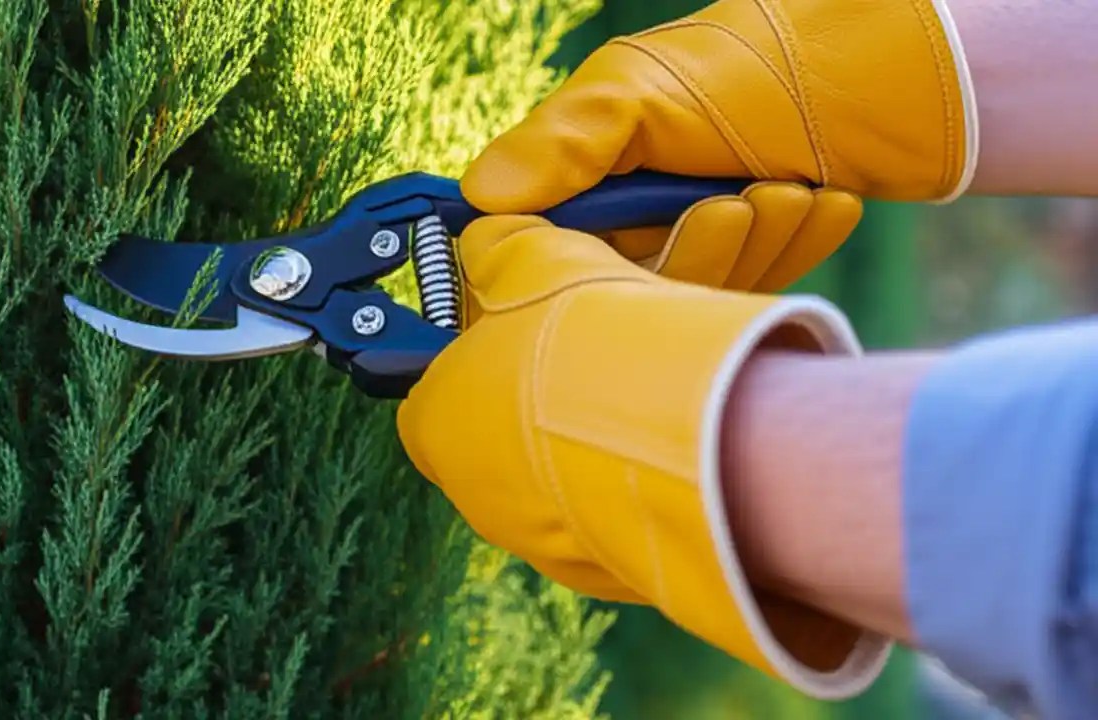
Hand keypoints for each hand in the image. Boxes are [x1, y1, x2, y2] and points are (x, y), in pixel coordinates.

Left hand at [396, 214, 891, 698]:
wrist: (675, 427)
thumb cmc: (585, 339)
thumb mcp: (531, 258)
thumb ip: (497, 249)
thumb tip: (485, 241)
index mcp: (435, 422)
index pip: (430, 393)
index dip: (471, 355)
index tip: (518, 330)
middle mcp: (474, 492)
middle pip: (496, 435)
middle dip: (538, 396)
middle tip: (593, 356)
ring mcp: (537, 538)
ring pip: (557, 478)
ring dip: (589, 439)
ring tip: (646, 393)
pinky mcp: (602, 569)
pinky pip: (609, 515)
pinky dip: (630, 481)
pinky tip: (670, 441)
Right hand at [461, 0, 977, 289]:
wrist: (876, 59)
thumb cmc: (747, 62)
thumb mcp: (639, 88)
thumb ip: (561, 143)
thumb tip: (477, 197)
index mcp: (586, 176)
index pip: (542, 252)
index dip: (567, 270)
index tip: (618, 257)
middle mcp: (633, 216)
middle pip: (629, 294)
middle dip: (695, 257)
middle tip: (737, 204)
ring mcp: (697, 238)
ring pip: (700, 299)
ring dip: (755, 247)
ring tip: (788, 187)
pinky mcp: (758, 258)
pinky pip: (760, 289)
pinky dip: (796, 248)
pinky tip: (826, 200)